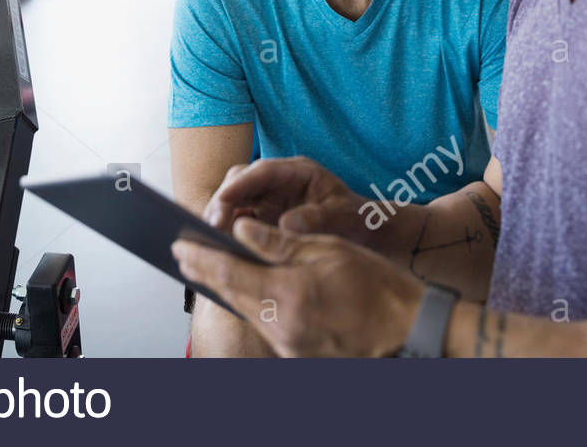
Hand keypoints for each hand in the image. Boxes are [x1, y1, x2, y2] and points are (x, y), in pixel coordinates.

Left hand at [174, 218, 423, 356]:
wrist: (406, 330)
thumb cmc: (375, 285)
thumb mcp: (328, 249)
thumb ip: (279, 243)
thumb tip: (240, 229)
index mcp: (287, 294)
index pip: (229, 273)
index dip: (201, 258)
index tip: (179, 245)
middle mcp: (281, 326)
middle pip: (230, 295)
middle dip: (205, 273)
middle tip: (183, 254)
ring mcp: (287, 346)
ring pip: (245, 312)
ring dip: (225, 289)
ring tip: (208, 269)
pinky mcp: (295, 356)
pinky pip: (264, 326)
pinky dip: (250, 306)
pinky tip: (244, 292)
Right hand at [204, 157, 374, 247]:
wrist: (360, 231)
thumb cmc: (353, 218)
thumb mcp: (343, 217)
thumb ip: (318, 219)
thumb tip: (287, 225)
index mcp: (297, 172)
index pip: (261, 171)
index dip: (239, 185)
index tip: (223, 201)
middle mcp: (276, 182)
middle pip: (238, 183)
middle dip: (222, 202)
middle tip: (212, 228)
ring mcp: (266, 199)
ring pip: (232, 201)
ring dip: (219, 219)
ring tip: (210, 242)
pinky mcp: (260, 218)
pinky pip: (236, 221)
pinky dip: (226, 234)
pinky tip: (218, 251)